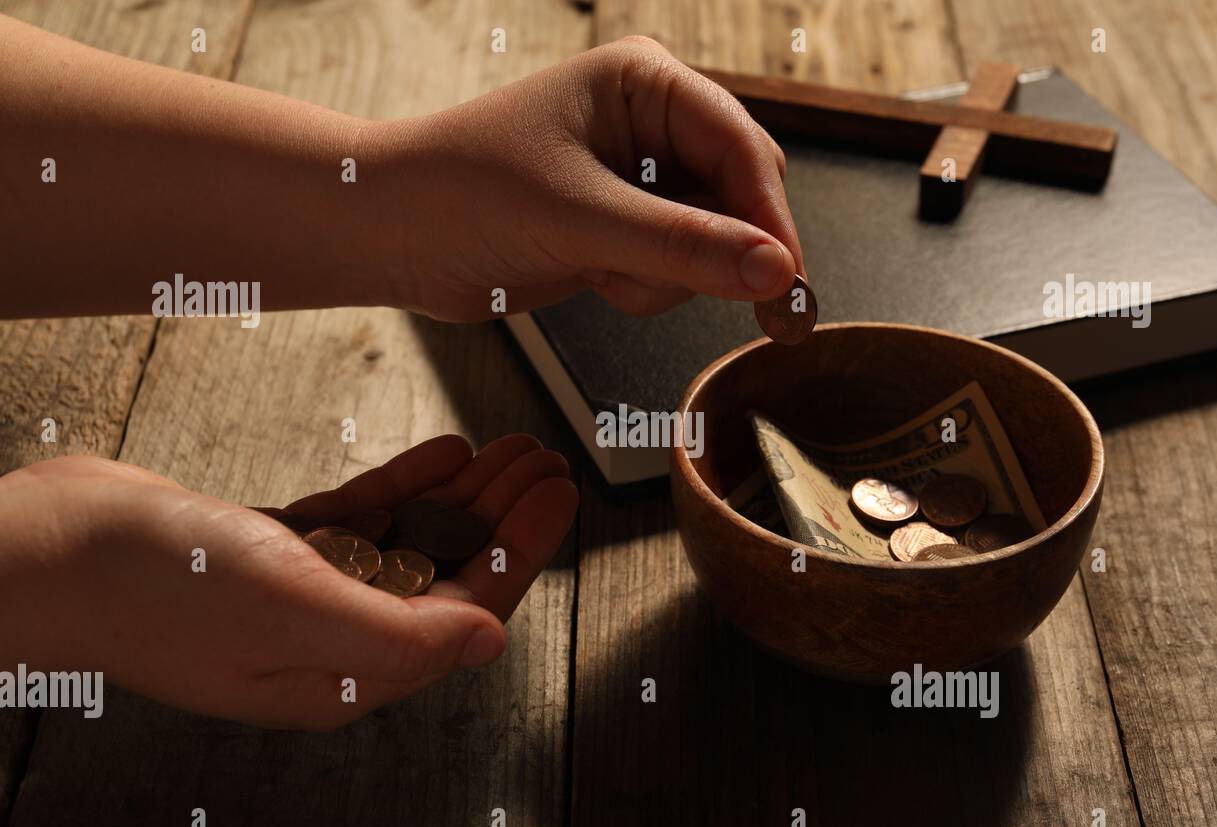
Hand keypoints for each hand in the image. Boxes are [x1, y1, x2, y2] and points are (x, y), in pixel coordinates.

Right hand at [0, 435, 575, 729]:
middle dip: (499, 517)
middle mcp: (331, 637)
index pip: (463, 611)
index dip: (519, 551)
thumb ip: (399, 634)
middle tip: (544, 459)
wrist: (54, 549)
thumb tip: (488, 640)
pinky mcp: (270, 550)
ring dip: (459, 497)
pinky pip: (358, 519)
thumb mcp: (296, 613)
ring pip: (407, 543)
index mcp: (346, 670)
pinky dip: (401, 487)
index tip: (560, 493)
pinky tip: (440, 456)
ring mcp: (299, 592)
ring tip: (507, 448)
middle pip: (445, 574)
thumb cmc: (161, 590)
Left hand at [376, 35, 805, 319]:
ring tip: (602, 271)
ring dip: (668, 276)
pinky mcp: (624, 228)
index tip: (785, 281)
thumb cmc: (461, 194)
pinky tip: (592, 277)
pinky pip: (676, 270)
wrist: (389, 236)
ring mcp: (639, 179)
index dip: (770, 218)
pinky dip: (645, 288)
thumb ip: (681, 246)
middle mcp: (651, 124)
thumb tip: (775, 271)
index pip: (742, 149)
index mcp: (645, 82)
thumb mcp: (579, 219)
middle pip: (742, 197)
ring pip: (713, 243)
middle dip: (724, 253)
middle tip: (757, 313)